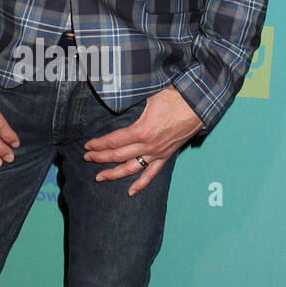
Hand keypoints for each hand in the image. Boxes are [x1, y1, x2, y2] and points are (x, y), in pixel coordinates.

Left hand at [83, 86, 202, 195]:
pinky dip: (141, 184)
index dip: (99, 144)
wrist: (198, 104)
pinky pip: (151, 174)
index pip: (113, 141)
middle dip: (100, 157)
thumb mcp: (149, 94)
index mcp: (141, 130)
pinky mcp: (166, 156)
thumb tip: (115, 95)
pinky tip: (131, 192)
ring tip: (100, 177)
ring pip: (131, 168)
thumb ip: (131, 99)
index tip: (88, 146)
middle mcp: (148, 146)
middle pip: (118, 156)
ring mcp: (157, 153)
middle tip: (87, 158)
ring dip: (114, 174)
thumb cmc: (174, 96)